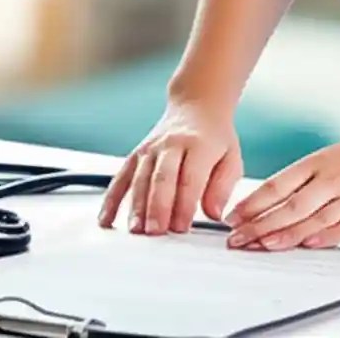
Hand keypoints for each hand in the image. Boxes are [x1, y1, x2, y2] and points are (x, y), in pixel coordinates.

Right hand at [97, 98, 242, 234]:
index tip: (182, 228)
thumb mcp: (231, 159)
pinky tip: (107, 219)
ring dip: (136, 206)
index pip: (190, 178)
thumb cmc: (215, 138)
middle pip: (161, 178)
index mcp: (199, 146)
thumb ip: (222, 187)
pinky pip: (121, 178)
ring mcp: (150, 149)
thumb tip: (213, 214)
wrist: (195, 107)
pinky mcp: (136, 154)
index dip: (184, 204)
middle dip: (157, 207)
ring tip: (136, 230)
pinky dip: (112, 199)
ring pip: (140, 179)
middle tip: (155, 232)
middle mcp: (171, 145)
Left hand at [224, 116, 339, 250]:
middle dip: (259, 225)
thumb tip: (278, 203)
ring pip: (312, 219)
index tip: (233, 216)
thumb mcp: (334, 158)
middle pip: (288, 206)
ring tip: (261, 245)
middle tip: (237, 238)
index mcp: (318, 162)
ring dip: (285, 235)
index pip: (276, 185)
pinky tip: (306, 245)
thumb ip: (309, 180)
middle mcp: (331, 179)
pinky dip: (325, 238)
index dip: (253, 203)